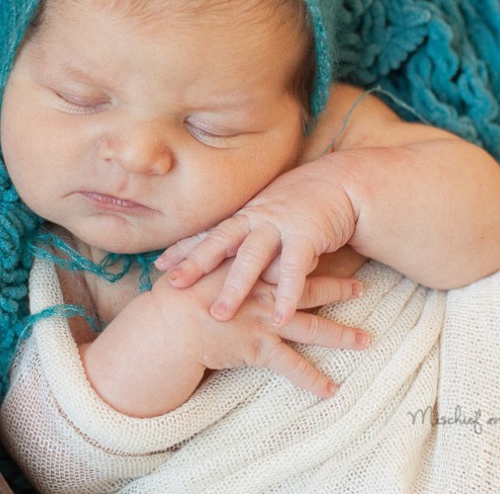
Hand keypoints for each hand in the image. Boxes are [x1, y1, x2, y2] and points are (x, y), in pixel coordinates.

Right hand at [151, 263, 367, 397]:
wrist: (168, 322)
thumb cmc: (179, 292)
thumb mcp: (201, 261)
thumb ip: (219, 255)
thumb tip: (224, 246)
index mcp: (255, 268)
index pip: (291, 260)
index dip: (313, 257)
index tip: (332, 250)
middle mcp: (267, 292)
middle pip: (311, 290)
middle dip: (339, 290)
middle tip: (361, 289)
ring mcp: (266, 320)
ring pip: (313, 328)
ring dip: (341, 335)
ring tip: (365, 340)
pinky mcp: (259, 347)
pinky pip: (292, 366)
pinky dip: (312, 379)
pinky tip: (331, 390)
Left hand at [154, 156, 356, 325]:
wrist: (341, 183)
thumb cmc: (301, 203)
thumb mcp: (266, 214)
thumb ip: (246, 233)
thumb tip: (219, 256)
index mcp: (245, 216)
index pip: (208, 233)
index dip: (183, 249)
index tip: (158, 267)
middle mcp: (257, 219)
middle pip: (220, 243)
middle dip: (196, 264)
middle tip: (173, 286)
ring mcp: (280, 226)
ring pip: (252, 258)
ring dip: (235, 287)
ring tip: (220, 315)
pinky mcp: (307, 236)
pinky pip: (294, 269)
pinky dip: (286, 295)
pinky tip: (278, 317)